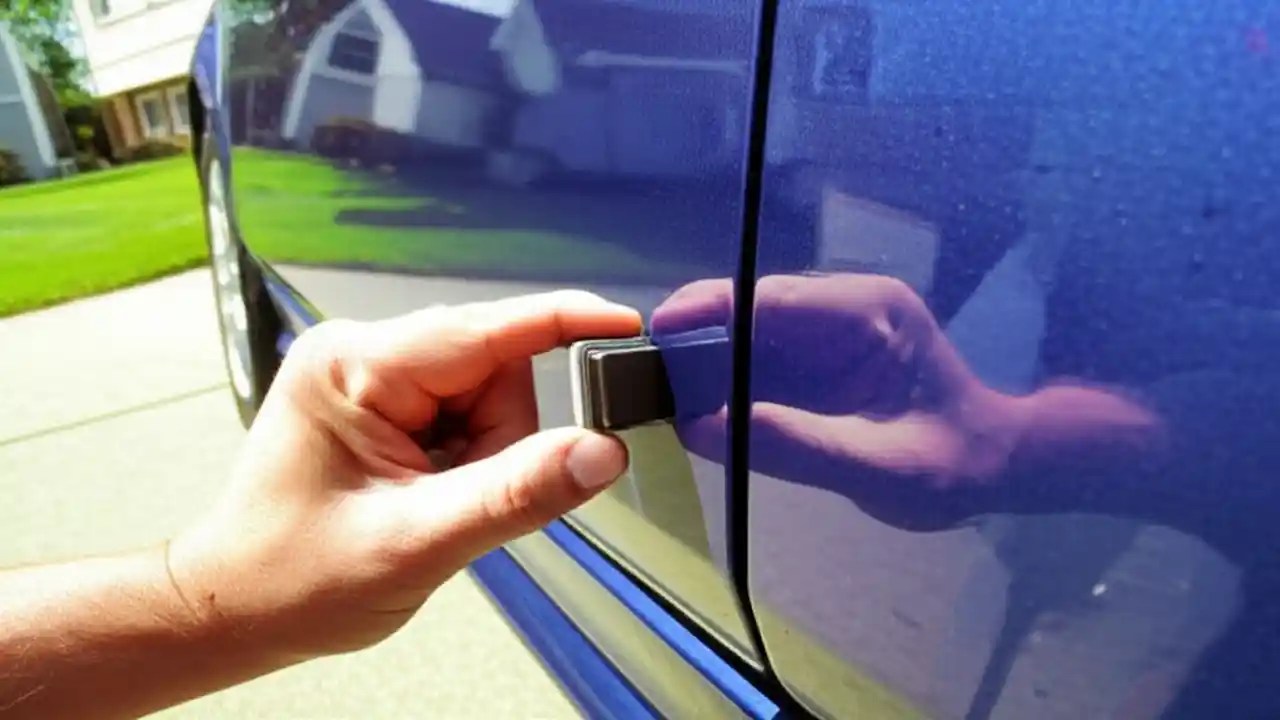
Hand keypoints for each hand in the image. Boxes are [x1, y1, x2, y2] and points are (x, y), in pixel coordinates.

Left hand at [169, 291, 641, 662]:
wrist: (238, 606)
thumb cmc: (295, 577)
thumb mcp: (417, 543)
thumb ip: (515, 495)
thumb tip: (598, 453)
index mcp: (357, 368)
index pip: (486, 330)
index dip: (564, 324)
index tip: (624, 326)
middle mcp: (361, 354)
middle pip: (495, 368)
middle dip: (500, 439)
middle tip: (456, 500)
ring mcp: (370, 374)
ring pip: (486, 393)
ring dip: (483, 454)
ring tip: (432, 503)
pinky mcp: (381, 399)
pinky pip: (463, 412)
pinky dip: (466, 457)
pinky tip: (427, 492)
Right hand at [657, 274, 1161, 528]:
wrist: (994, 470)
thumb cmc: (953, 466)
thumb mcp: (881, 467)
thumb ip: (797, 445)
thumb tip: (703, 429)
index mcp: (868, 312)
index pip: (773, 298)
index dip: (709, 310)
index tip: (655, 332)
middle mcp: (841, 310)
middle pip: (750, 311)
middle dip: (694, 337)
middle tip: (638, 370)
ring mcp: (825, 336)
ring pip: (745, 337)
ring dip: (702, 363)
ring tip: (650, 390)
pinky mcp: (813, 365)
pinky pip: (755, 366)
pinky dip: (721, 386)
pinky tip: (688, 407)